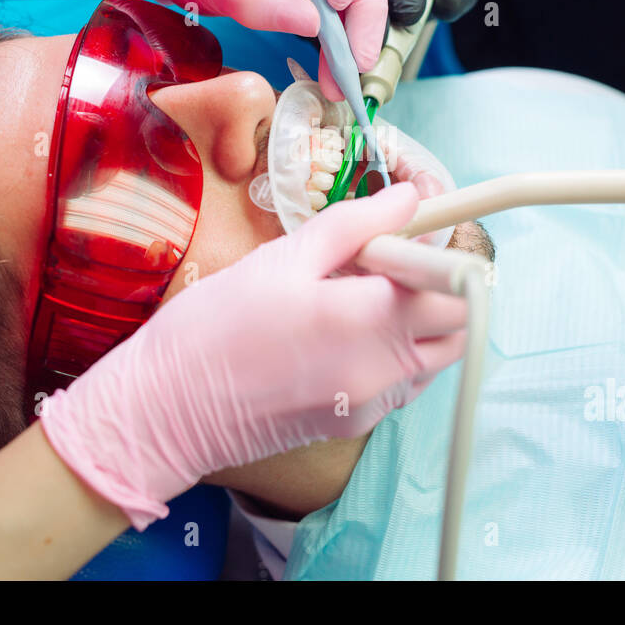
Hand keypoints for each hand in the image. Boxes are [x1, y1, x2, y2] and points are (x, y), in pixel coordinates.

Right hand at [40, 183, 467, 526]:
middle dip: (438, 287)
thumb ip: (356, 225)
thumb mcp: (283, 258)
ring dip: (422, 322)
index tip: (412, 229)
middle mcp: (385, 369)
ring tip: (362, 296)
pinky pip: (403, 382)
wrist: (167, 409)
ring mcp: (374, 404)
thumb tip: (408, 199)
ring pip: (437, 356)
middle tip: (388, 261)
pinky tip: (346, 333)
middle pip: (458, 324)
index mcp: (368, 318)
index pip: (452, 284)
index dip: (441, 251)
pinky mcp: (357, 424)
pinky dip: (396, 352)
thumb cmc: (215, 326)